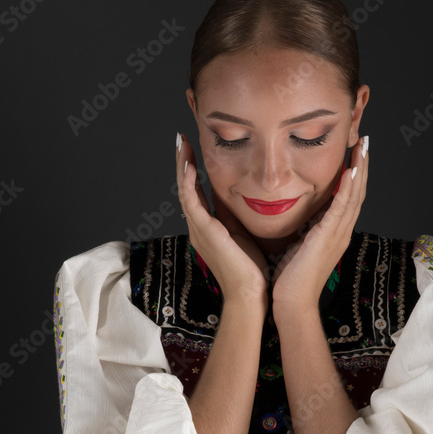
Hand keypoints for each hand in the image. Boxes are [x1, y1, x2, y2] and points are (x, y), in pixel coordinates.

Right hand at [176, 132, 268, 306]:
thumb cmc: (250, 271)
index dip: (193, 172)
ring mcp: (198, 229)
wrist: (249, 294)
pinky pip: (191, 201)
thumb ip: (235, 217)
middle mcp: (198, 228)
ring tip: (181, 143)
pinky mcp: (204, 231)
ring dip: (182, 165)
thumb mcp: (242, 235)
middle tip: (181, 139)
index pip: (196, 194)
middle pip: (185, 189)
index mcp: (207, 229)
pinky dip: (188, 181)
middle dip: (183, 163)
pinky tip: (189, 163)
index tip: (194, 151)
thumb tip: (238, 195)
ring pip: (184, 191)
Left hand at [271, 135, 368, 311]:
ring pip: (354, 196)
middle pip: (358, 192)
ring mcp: (337, 235)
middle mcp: (341, 232)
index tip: (356, 153)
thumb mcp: (300, 247)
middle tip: (366, 141)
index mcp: (335, 234)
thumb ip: (306, 231)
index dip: (355, 175)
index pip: (349, 198)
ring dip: (360, 169)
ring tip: (363, 147)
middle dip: (363, 166)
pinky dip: (348, 188)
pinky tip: (351, 170)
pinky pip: (341, 208)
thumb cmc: (292, 280)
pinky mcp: (327, 237)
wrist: (292, 302)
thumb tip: (303, 219)